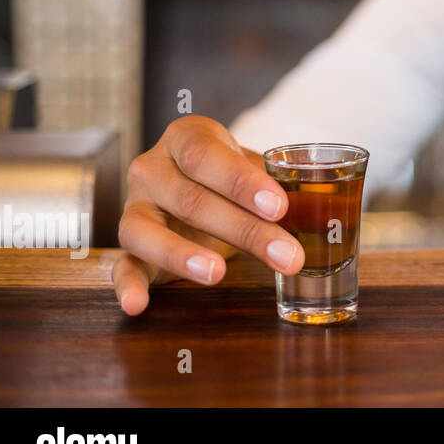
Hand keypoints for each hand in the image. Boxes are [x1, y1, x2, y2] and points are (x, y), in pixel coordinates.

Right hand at [111, 115, 304, 314]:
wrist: (194, 183)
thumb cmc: (231, 176)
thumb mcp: (253, 170)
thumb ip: (279, 188)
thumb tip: (324, 219)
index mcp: (185, 138)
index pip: (208, 157)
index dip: (242, 182)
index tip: (279, 206)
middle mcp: (151, 168)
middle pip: (191, 200)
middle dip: (244, 230)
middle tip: (287, 255)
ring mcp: (134, 207)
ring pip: (147, 232)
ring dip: (183, 256)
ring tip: (217, 273)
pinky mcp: (127, 247)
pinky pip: (120, 266)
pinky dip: (125, 286)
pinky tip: (137, 305)